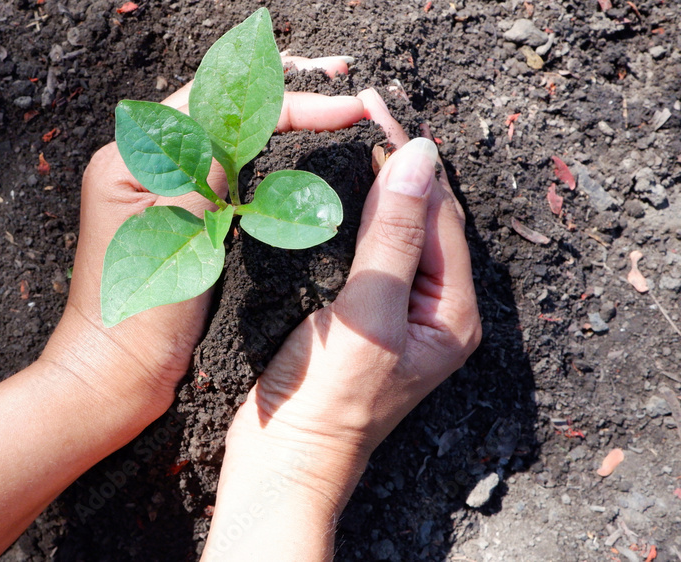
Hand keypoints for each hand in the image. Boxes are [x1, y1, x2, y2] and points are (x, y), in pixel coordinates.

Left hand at [41, 57, 367, 411]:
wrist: (118, 379)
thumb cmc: (139, 318)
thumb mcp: (181, 234)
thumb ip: (211, 169)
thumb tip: (255, 114)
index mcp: (131, 158)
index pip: (218, 105)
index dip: (289, 100)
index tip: (347, 106)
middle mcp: (144, 165)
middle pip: (223, 110)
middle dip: (286, 93)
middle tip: (345, 84)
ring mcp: (163, 192)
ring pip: (230, 138)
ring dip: (281, 119)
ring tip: (334, 107)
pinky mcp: (183, 221)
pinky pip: (230, 175)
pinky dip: (269, 159)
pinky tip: (301, 152)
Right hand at [222, 88, 481, 506]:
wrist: (283, 462)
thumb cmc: (329, 403)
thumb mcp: (367, 315)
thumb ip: (391, 237)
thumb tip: (417, 156)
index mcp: (451, 312)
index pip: (440, 216)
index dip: (412, 160)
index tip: (379, 112)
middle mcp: (433, 310)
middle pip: (425, 219)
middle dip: (401, 164)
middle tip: (368, 110)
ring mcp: (397, 314)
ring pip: (398, 232)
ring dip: (383, 185)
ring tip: (361, 136)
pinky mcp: (362, 317)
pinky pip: (372, 251)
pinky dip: (361, 215)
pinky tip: (346, 193)